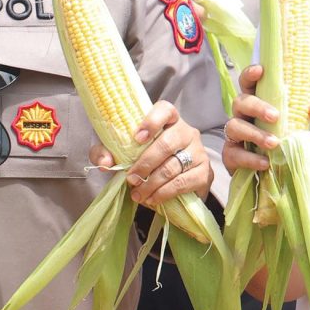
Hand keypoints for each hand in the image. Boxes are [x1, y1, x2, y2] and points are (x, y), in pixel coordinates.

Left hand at [96, 100, 211, 209]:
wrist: (171, 184)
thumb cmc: (145, 160)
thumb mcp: (121, 153)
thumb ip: (106, 152)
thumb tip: (105, 161)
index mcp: (168, 120)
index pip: (165, 109)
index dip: (152, 121)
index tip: (137, 138)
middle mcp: (187, 132)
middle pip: (167, 143)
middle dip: (145, 164)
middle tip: (131, 179)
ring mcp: (198, 152)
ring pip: (173, 166)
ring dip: (152, 183)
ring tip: (138, 194)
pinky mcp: (205, 173)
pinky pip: (183, 183)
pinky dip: (165, 193)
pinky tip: (153, 199)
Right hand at [222, 62, 309, 177]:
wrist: (295, 177)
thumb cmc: (301, 146)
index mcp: (263, 104)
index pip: (250, 83)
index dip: (250, 74)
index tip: (261, 71)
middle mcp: (246, 117)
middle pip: (240, 101)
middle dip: (256, 106)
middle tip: (275, 116)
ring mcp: (237, 137)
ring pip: (234, 126)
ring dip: (254, 133)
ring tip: (273, 143)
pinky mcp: (233, 157)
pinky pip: (234, 154)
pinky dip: (250, 158)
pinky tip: (265, 163)